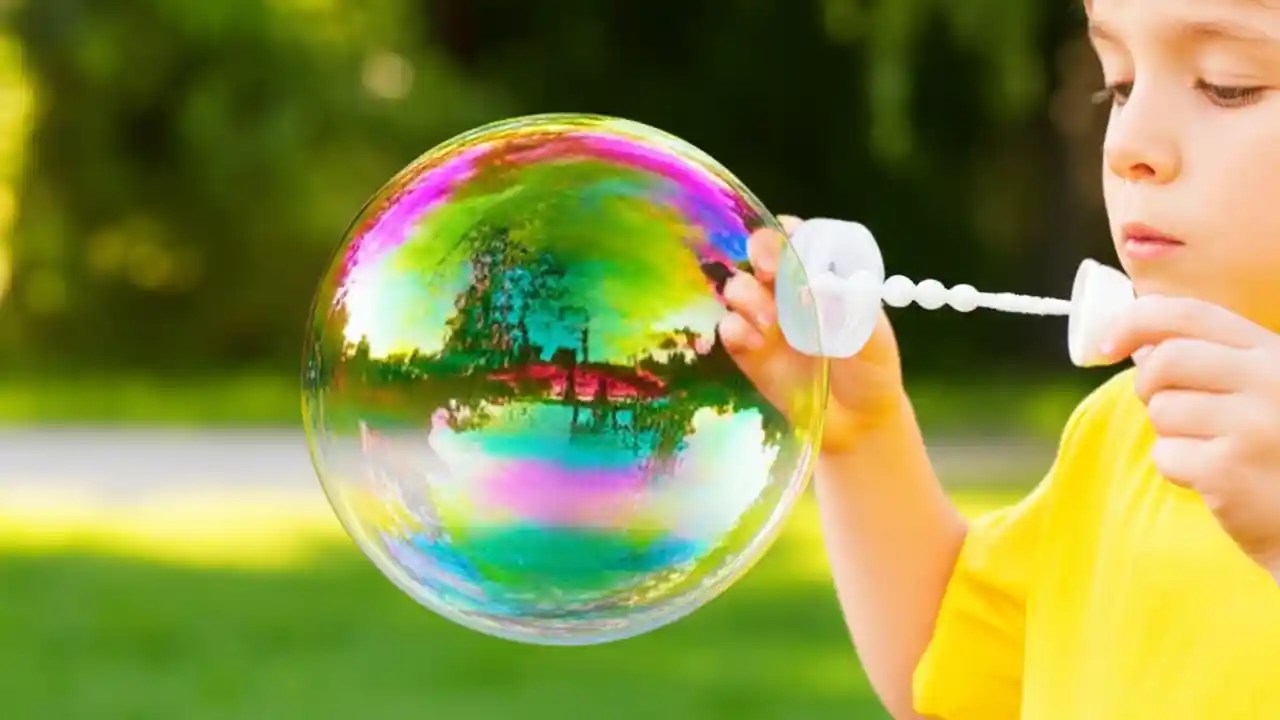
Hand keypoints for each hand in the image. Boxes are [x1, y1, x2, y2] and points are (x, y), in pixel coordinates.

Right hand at [717, 215, 907, 453]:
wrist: (855, 424)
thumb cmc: (871, 369)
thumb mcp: (871, 337)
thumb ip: (848, 310)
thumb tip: (817, 286)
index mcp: (820, 276)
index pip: (799, 240)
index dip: (789, 234)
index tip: (788, 238)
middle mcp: (788, 290)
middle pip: (761, 253)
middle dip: (760, 254)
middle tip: (769, 270)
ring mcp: (764, 319)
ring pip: (738, 287)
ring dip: (747, 295)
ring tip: (771, 322)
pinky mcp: (748, 350)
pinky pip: (729, 329)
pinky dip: (736, 329)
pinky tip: (754, 342)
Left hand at [1104, 295, 1279, 583]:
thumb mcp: (1267, 389)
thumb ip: (1214, 361)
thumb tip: (1137, 345)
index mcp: (1275, 353)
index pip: (1190, 314)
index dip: (1135, 321)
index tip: (1105, 344)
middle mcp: (1270, 381)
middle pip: (1166, 360)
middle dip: (1149, 385)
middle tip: (1166, 408)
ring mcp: (1251, 426)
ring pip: (1162, 411)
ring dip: (1172, 433)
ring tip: (1214, 450)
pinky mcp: (1228, 470)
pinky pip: (1166, 455)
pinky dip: (1179, 469)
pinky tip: (1218, 479)